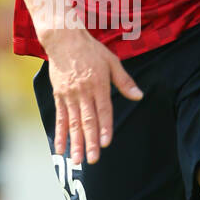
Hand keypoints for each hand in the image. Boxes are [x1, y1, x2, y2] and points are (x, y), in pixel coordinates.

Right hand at [45, 26, 142, 164]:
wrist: (64, 39)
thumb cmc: (91, 50)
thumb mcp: (112, 61)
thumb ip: (124, 81)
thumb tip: (139, 96)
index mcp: (98, 84)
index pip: (103, 110)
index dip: (105, 127)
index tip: (106, 143)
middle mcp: (83, 92)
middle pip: (87, 120)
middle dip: (90, 142)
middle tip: (92, 160)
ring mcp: (69, 95)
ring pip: (72, 123)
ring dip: (75, 142)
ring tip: (77, 159)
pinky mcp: (59, 96)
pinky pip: (60, 117)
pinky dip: (59, 133)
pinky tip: (60, 147)